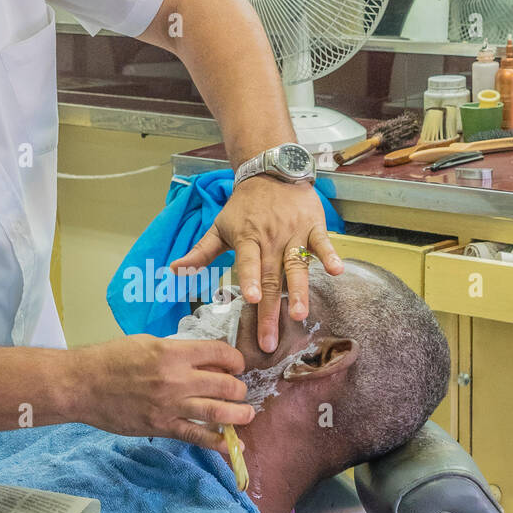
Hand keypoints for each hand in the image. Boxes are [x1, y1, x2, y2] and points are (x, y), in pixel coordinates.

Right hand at [73, 334, 253, 451]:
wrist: (82, 384)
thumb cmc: (110, 359)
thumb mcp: (146, 342)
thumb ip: (177, 351)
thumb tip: (202, 360)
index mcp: (173, 353)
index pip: (220, 354)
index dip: (235, 360)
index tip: (236, 366)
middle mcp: (176, 379)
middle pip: (225, 385)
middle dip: (239, 389)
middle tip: (238, 392)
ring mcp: (170, 406)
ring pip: (218, 412)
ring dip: (239, 415)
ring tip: (247, 415)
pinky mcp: (162, 426)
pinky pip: (197, 437)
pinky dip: (218, 442)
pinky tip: (232, 446)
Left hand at [170, 176, 342, 352]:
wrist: (271, 172)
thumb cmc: (243, 207)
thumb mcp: (219, 227)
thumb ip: (201, 252)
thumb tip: (175, 270)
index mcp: (247, 239)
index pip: (248, 262)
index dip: (250, 279)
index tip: (251, 299)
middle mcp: (271, 238)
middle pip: (271, 277)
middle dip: (270, 309)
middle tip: (270, 340)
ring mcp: (294, 233)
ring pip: (297, 265)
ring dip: (299, 291)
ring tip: (300, 314)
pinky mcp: (313, 227)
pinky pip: (322, 243)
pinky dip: (330, 255)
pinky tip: (337, 271)